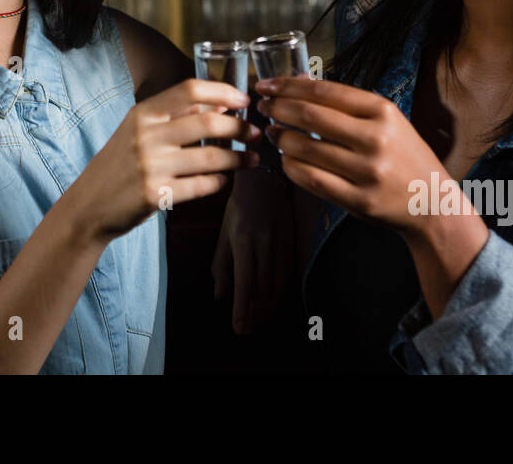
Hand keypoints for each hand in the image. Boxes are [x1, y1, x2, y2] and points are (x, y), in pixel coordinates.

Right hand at [70, 79, 261, 242]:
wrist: (89, 205)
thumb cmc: (119, 164)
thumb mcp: (139, 130)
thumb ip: (177, 115)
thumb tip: (223, 103)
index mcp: (143, 113)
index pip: (190, 89)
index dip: (223, 91)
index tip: (244, 101)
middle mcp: (147, 136)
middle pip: (209, 122)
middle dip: (241, 128)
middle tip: (255, 134)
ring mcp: (151, 166)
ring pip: (212, 156)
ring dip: (239, 158)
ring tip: (252, 160)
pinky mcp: (156, 195)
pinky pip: (202, 185)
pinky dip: (220, 182)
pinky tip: (224, 180)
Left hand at [211, 167, 293, 334]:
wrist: (267, 180)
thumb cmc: (240, 207)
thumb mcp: (225, 232)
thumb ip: (221, 264)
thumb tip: (220, 295)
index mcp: (243, 241)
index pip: (244, 283)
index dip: (242, 309)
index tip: (239, 327)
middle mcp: (264, 244)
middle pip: (263, 289)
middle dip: (255, 314)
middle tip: (248, 330)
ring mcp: (281, 243)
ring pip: (278, 285)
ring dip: (269, 308)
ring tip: (260, 322)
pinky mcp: (292, 242)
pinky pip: (288, 275)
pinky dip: (282, 293)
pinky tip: (276, 304)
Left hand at [253, 76, 455, 234]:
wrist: (433, 203)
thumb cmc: (404, 155)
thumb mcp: (388, 121)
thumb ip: (348, 105)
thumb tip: (300, 84)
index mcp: (383, 111)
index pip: (325, 91)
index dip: (289, 86)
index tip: (267, 85)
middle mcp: (376, 139)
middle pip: (311, 116)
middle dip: (278, 108)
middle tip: (263, 106)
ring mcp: (367, 172)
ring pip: (306, 148)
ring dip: (281, 138)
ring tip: (273, 131)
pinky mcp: (359, 201)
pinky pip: (312, 179)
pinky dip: (291, 167)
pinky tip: (285, 159)